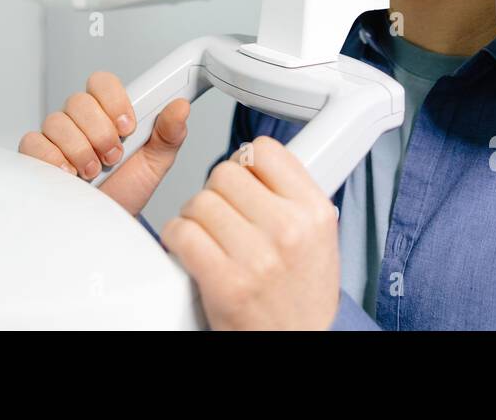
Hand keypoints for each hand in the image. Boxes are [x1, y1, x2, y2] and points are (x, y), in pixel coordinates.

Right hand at [18, 70, 190, 215]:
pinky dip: (54, 159)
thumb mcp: (155, 162)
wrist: (107, 222)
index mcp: (108, 112)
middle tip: (112, 155)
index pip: (102, 83)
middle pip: (79, 101)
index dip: (114, 100)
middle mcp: (79, 120)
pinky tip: (69, 174)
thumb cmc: (128, 188)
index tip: (127, 126)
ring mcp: (56, 136)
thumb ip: (169, 132)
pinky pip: (35, 143)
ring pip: (58, 122)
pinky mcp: (35, 154)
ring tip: (93, 171)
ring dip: (81, 150)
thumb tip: (180, 107)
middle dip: (100, 132)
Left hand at [160, 135, 339, 329]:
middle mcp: (289, 229)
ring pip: (200, 202)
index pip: (265, 150)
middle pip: (225, 173)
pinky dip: (176, 238)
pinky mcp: (226, 283)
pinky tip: (189, 249)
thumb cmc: (304, 298)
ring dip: (195, 217)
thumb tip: (254, 160)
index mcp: (314, 212)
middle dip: (216, 192)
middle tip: (223, 215)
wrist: (302, 345)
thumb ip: (292, 197)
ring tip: (208, 237)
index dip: (246, 162)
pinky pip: (182, 233)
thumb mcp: (319, 238)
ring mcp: (257, 257)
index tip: (243, 178)